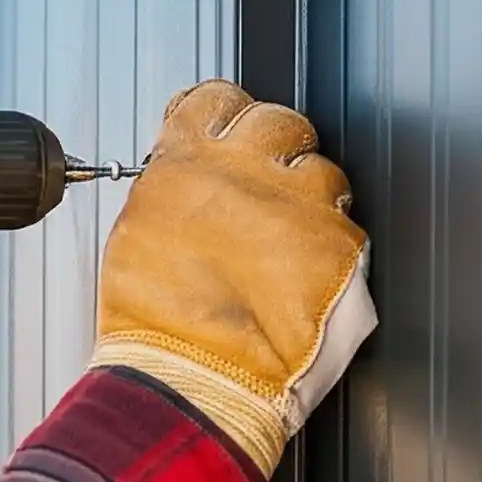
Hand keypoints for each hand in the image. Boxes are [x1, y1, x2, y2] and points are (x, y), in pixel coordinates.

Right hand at [91, 79, 376, 475]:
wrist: (192, 380)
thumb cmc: (155, 322)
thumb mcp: (136, 233)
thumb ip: (172, 188)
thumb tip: (192, 174)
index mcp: (186, 162)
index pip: (218, 101)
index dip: (227, 119)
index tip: (230, 136)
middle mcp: (244, 170)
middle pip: (280, 125)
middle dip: (276, 154)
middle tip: (265, 197)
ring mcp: (297, 204)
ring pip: (322, 174)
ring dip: (308, 203)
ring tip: (282, 250)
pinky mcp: (337, 245)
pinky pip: (345, 230)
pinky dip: (328, 252)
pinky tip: (299, 281)